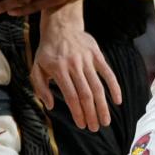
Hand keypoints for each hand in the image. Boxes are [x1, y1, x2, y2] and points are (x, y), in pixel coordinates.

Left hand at [31, 7, 121, 131]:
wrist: (61, 25)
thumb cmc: (48, 50)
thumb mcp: (36, 68)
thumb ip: (40, 88)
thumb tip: (50, 106)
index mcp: (59, 70)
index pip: (71, 96)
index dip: (77, 112)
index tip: (82, 125)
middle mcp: (74, 65)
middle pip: (86, 94)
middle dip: (91, 113)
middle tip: (95, 128)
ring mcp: (87, 59)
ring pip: (97, 86)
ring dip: (103, 105)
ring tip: (105, 121)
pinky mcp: (97, 54)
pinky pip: (108, 72)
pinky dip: (114, 86)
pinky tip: (118, 100)